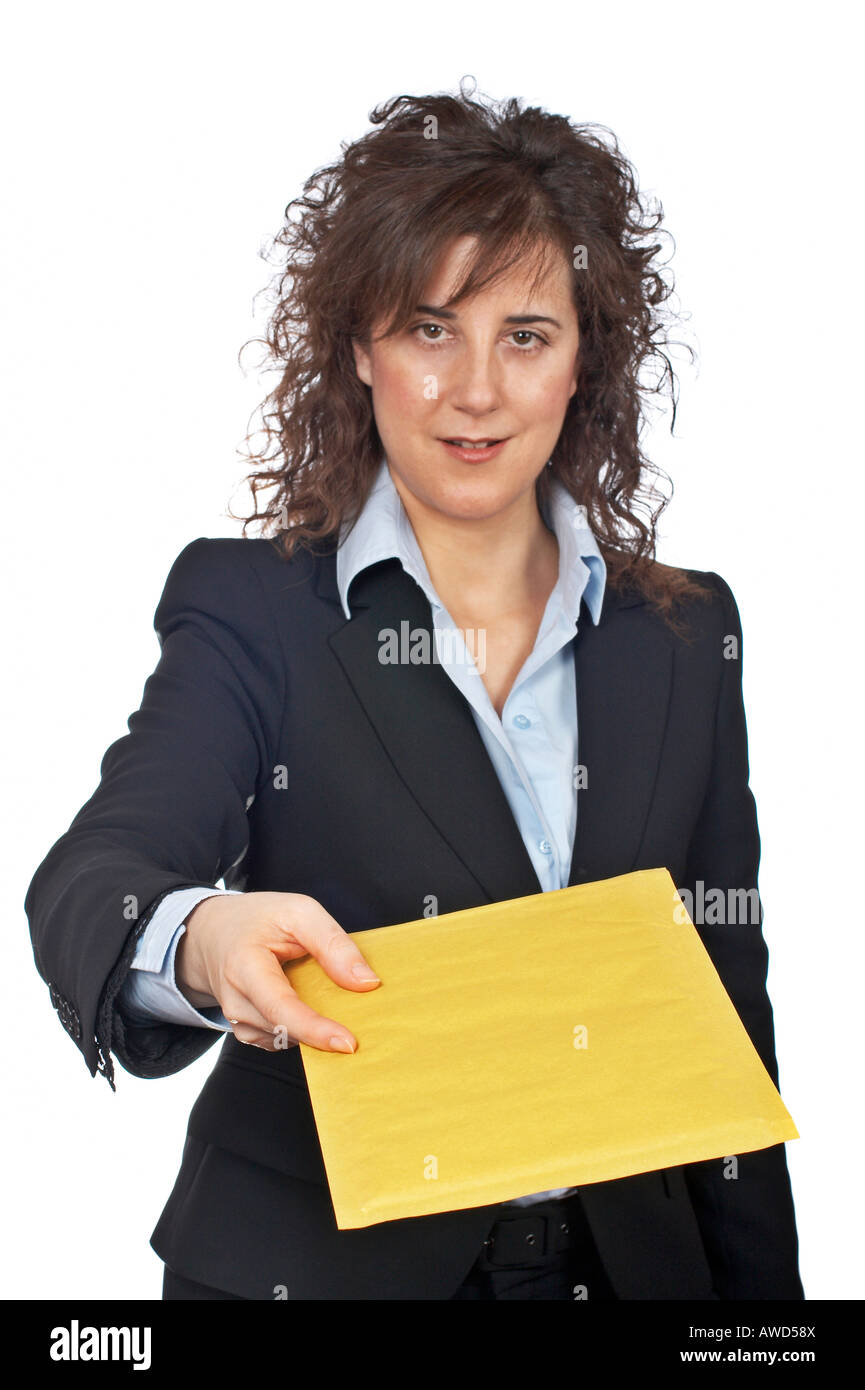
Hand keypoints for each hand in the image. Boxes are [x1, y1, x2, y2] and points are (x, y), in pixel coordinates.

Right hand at [174, 892, 379, 1052]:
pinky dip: (305, 1029)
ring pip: (288, 1038)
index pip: (281, 1008)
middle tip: (361, 1023)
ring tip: (332, 1000)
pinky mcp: (248, 1031)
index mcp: (244, 966)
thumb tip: (366, 982)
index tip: (348, 1043)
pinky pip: (284, 1039)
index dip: (315, 1029)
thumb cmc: (258, 919)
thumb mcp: (299, 912)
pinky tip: (313, 1005)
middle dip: (324, 1031)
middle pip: (286, 1030)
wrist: (214, 933)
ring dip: (315, 1029)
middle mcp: (235, 1000)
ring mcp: (239, 1021)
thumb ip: (333, 944)